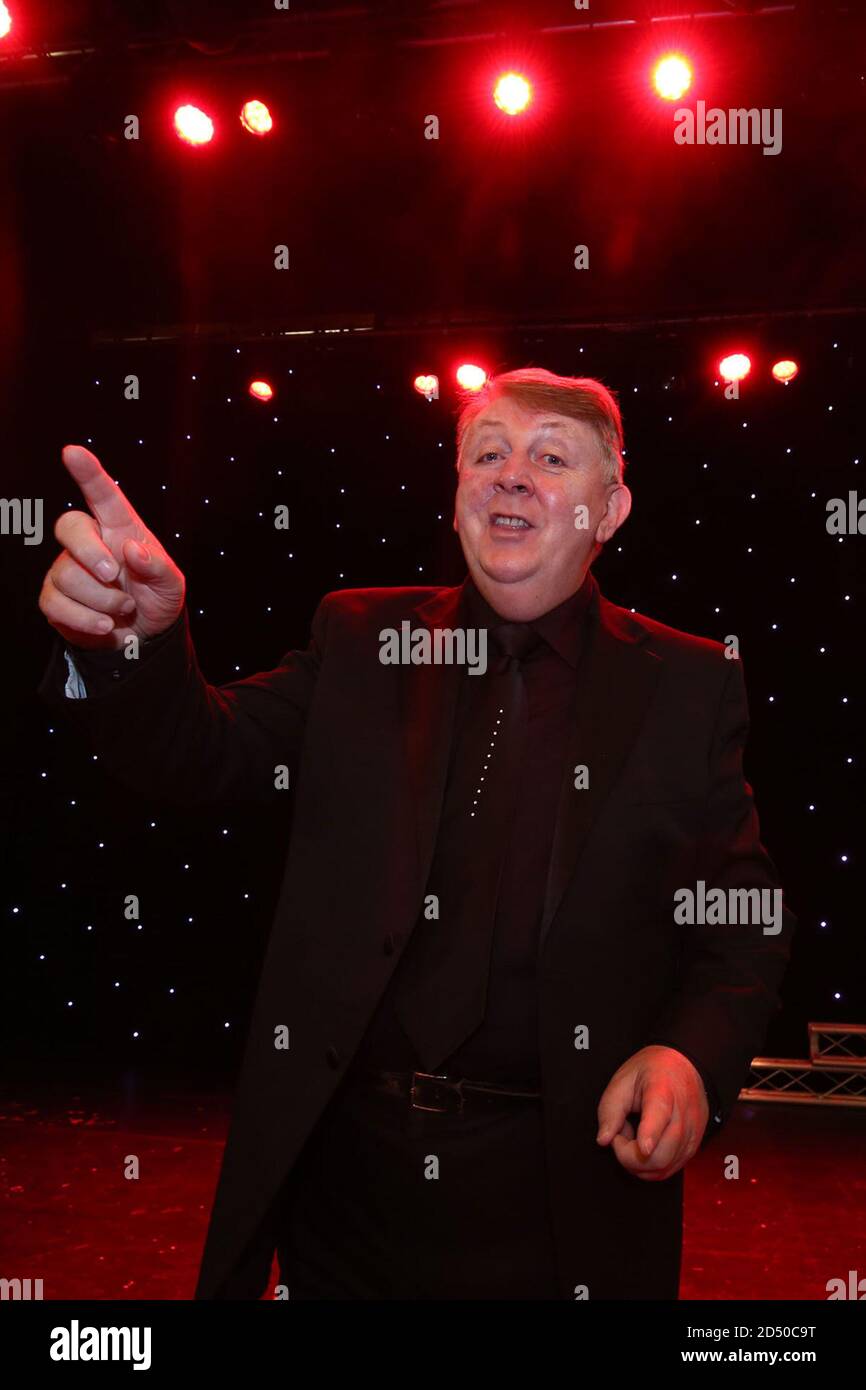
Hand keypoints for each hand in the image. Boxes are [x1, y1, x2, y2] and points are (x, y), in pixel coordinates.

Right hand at [39, 444, 185, 651]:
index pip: (102, 495)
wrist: (145, 637)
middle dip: (89, 551)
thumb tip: (131, 550)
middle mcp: (90, 542)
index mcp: (119, 528)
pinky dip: (86, 619)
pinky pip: (56, 603)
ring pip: (67, 574)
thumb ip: (158, 566)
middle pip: (69, 526)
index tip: (73, 452)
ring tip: (124, 608)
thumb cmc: (157, 599)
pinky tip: (105, 625)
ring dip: (102, 599)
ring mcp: (67, 568)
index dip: (88, 473)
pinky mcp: (55, 598)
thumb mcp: (171, 584)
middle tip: (113, 574)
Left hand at [595, 1045, 709, 1180]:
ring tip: (632, 1139)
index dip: (651, 1135)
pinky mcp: (693, 1147)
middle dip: (630, 1157)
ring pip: (665, 1168)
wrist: (685, 1066)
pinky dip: (652, 1167)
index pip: (660, 1115)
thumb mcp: (623, 1080)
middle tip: (619, 1137)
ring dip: (640, 1164)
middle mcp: (684, 1115)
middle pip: (661, 1154)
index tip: (643, 1147)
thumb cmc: (651, 1071)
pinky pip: (671, 1169)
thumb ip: (610, 1110)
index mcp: (663, 1090)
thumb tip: (604, 1140)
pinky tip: (644, 1148)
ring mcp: (692, 1134)